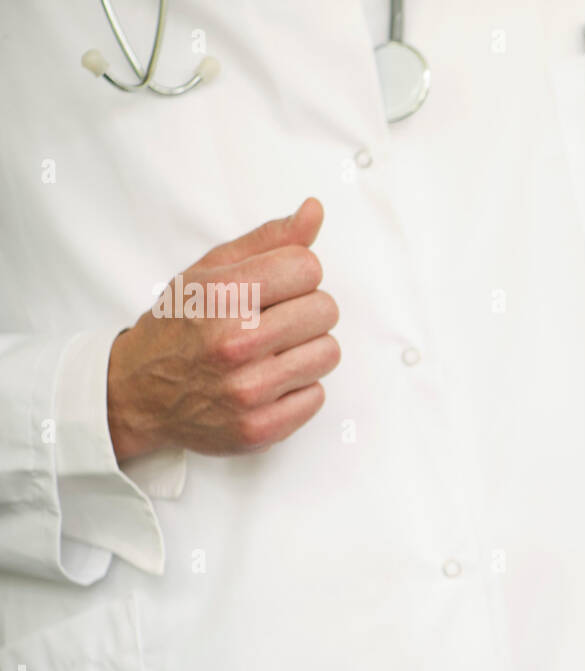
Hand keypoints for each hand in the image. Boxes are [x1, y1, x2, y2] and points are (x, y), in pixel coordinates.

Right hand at [106, 198, 339, 461]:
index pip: (309, 267)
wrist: (137, 394)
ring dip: (307, 351)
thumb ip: (268, 240)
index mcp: (222, 295)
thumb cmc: (178, 326)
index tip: (276, 288)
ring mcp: (247, 390)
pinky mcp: (259, 428)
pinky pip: (317, 397)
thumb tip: (315, 209)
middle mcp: (234, 342)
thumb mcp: (210, 271)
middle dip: (306, 312)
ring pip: (329, 353)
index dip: (298, 275)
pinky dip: (298, 390)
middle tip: (274, 322)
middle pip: (326, 310)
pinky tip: (268, 384)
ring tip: (272, 352)